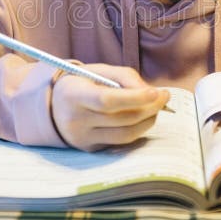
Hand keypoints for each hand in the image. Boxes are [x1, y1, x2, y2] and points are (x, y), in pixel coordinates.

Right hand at [49, 64, 170, 151]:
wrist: (56, 106)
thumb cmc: (83, 84)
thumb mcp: (99, 71)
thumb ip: (126, 77)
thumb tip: (151, 93)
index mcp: (73, 95)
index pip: (107, 100)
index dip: (134, 98)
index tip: (156, 92)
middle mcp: (75, 120)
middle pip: (121, 119)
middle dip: (149, 108)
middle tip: (164, 96)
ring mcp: (83, 138)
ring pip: (125, 134)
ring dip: (148, 121)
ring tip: (156, 107)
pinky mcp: (91, 148)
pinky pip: (121, 142)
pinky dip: (137, 129)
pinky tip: (144, 117)